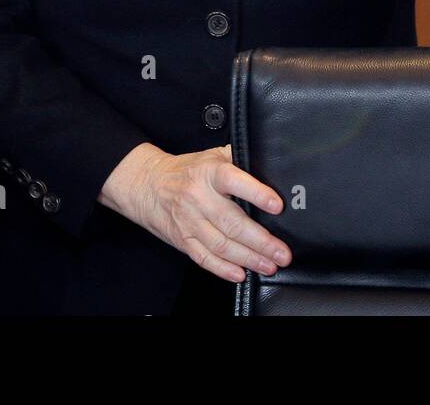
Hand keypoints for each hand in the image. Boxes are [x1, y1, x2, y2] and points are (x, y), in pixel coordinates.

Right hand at [100, 143, 291, 281]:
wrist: (148, 185)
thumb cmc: (188, 170)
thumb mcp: (213, 155)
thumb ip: (238, 158)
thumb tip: (268, 163)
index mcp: (210, 172)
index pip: (235, 182)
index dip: (257, 194)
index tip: (277, 206)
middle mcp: (199, 198)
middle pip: (232, 222)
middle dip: (261, 241)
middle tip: (282, 252)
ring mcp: (189, 222)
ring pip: (221, 245)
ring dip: (248, 258)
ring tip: (269, 265)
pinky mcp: (183, 240)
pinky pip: (204, 258)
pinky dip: (223, 269)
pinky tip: (240, 273)